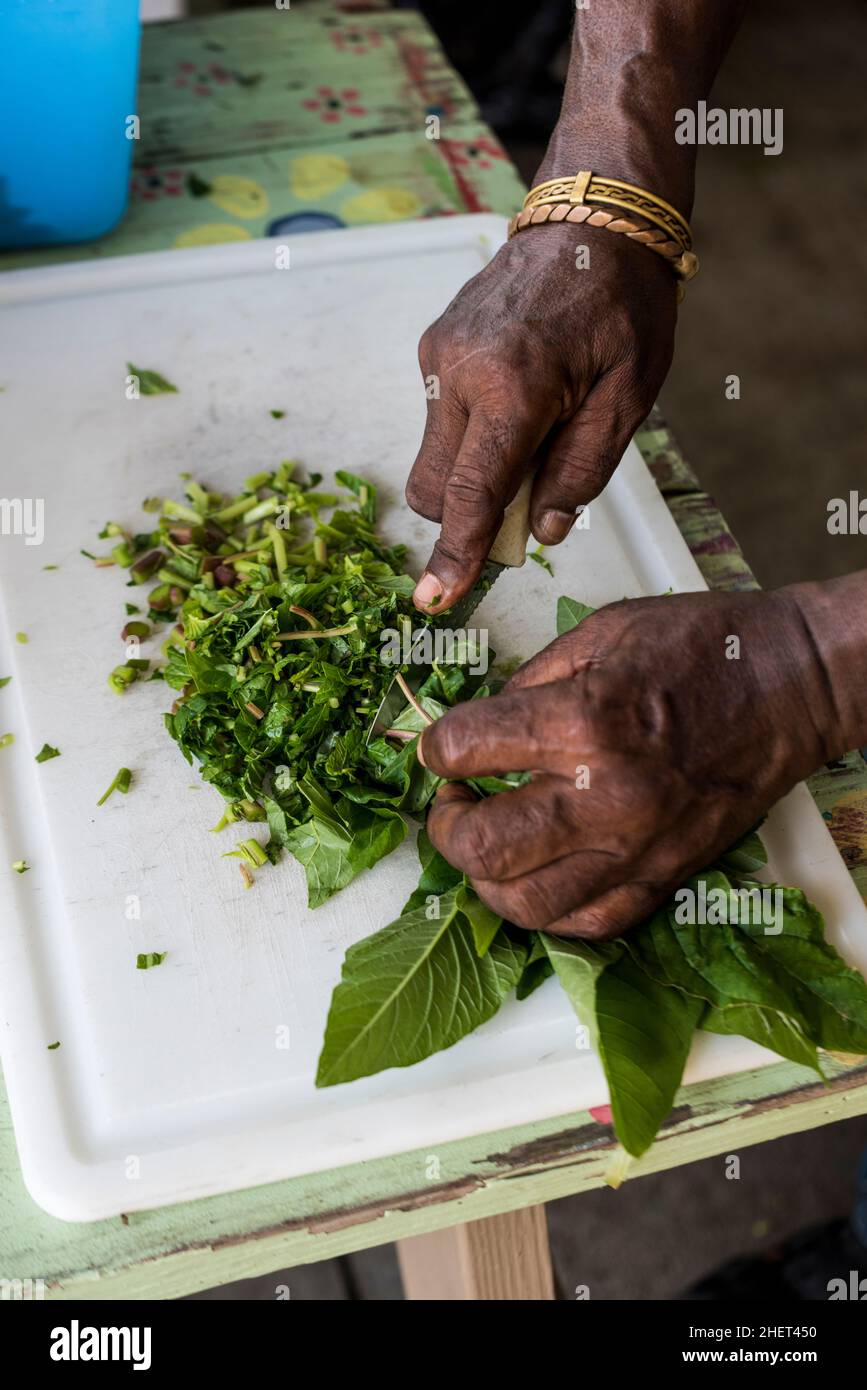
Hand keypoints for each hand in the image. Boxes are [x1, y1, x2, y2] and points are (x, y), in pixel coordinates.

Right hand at [406, 226, 676, 611]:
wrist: (592, 219)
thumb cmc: (623, 306)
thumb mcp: (629, 397)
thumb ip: (581, 471)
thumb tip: (540, 531)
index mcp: (513, 386)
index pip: (473, 493)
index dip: (456, 553)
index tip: (434, 600)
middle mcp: (459, 372)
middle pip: (436, 488)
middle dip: (469, 514)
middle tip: (528, 500)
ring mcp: (438, 357)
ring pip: (432, 458)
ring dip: (472, 472)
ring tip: (535, 432)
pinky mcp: (433, 348)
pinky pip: (439, 421)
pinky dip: (471, 436)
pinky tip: (518, 403)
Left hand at [418, 587, 845, 939]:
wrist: (790, 686)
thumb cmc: (700, 648)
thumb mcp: (600, 633)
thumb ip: (528, 682)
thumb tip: (478, 727)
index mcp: (583, 721)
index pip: (465, 750)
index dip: (436, 748)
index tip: (442, 748)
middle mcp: (605, 796)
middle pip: (483, 847)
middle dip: (447, 826)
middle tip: (456, 802)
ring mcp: (637, 847)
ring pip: (526, 903)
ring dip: (489, 876)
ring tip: (492, 842)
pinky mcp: (665, 877)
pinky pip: (588, 923)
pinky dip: (548, 907)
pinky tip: (541, 873)